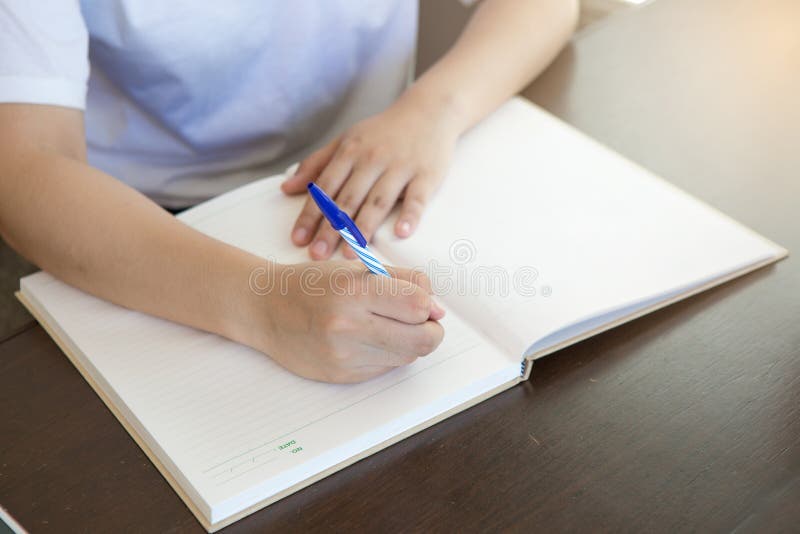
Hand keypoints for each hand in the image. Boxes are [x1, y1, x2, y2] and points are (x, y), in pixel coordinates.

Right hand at [250, 261, 445, 382]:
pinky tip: (367, 339)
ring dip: (409, 342)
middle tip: (419, 320)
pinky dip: (387, 355)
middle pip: (422, 340)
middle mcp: (348, 325)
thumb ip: (404, 281)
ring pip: (407, 357)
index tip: (422, 303)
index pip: (418, 305)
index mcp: (354, 290)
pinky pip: (385, 369)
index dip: (428, 305)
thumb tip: (437, 309)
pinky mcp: (341, 376)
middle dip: (430, 330)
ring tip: (388, 326)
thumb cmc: (313, 284)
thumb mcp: (358, 268)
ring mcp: (344, 355)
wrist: (266, 309)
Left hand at [281, 96, 460, 259]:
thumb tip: (286, 188)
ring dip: (363, 229)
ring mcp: (400, 167)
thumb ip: (316, 164)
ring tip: (350, 255)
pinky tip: (401, 234)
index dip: (310, 215)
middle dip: (331, 229)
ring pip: (378, 202)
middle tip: (318, 255)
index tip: (298, 240)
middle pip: (348, 200)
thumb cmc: (383, 132)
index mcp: (350, 152)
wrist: (429, 111)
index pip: (325, 188)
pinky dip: (410, 215)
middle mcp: (373, 159)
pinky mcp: (426, 175)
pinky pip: (417, 198)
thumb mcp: (347, 141)